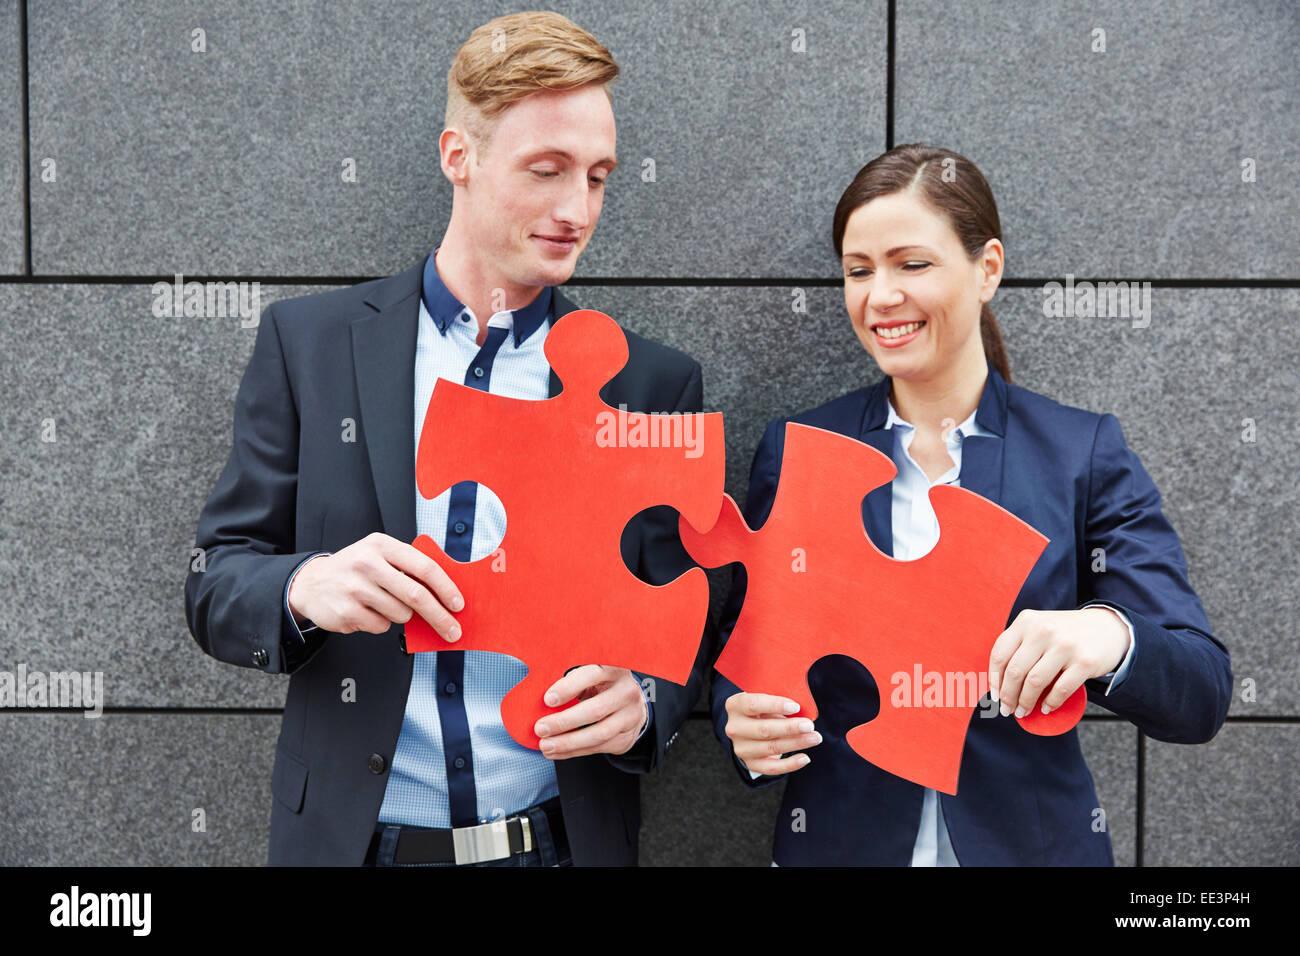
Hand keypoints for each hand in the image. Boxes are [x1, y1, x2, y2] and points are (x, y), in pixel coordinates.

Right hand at [286, 532, 464, 640]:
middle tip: (452, 630)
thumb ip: (408, 566)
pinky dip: (380, 623)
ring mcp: (356, 589)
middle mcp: (368, 564)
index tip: (458, 604)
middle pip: (416, 596)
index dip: (445, 588)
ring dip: (401, 616)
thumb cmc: (355, 569)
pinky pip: (381, 626)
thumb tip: (445, 593)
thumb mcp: (378, 554)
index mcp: (381, 545)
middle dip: (439, 616)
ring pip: (400, 614)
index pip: (424, 567)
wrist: (311, 583)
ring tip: (383, 603)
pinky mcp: (347, 612)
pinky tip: (366, 611)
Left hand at [534, 666, 647, 758]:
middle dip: (564, 722)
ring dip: (568, 742)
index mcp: (614, 669)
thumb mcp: (590, 676)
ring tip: (546, 745)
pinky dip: (574, 752)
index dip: (569, 687)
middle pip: (595, 710)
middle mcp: (627, 691)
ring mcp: (630, 715)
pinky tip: (557, 752)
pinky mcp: (627, 736)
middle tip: (540, 728)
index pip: (592, 674)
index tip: (548, 700)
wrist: (630, 705)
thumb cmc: (601, 687)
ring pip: (598, 733)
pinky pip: (598, 748)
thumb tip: (536, 695)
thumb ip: (570, 681)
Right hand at [723, 692, 820, 775]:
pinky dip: (789, 764)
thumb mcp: (765, 697)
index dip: (775, 705)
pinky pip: (771, 768)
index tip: (796, 707)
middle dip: (790, 728)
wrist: (749, 727)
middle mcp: (734, 728)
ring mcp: (741, 748)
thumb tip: (803, 704)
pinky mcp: (751, 763)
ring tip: (815, 738)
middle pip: (764, 729)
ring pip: (771, 747)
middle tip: (809, 725)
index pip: (753, 704)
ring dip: (796, 743)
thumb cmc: (763, 707)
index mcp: (735, 705)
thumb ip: (779, 697)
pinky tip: (805, 758)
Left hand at [989, 607, 1130, 717]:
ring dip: (1026, 702)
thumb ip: (1019, 647)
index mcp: (1026, 621)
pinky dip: (1050, 702)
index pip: (1000, 655)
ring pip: (1035, 682)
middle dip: (1008, 696)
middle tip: (1008, 709)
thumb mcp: (1038, 628)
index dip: (994, 680)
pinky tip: (1045, 707)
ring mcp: (1065, 645)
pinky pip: (1061, 689)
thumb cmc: (1065, 633)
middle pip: (1015, 671)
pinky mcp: (1085, 661)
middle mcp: (1043, 631)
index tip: (995, 696)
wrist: (1108, 627)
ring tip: (1023, 711)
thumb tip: (1000, 685)